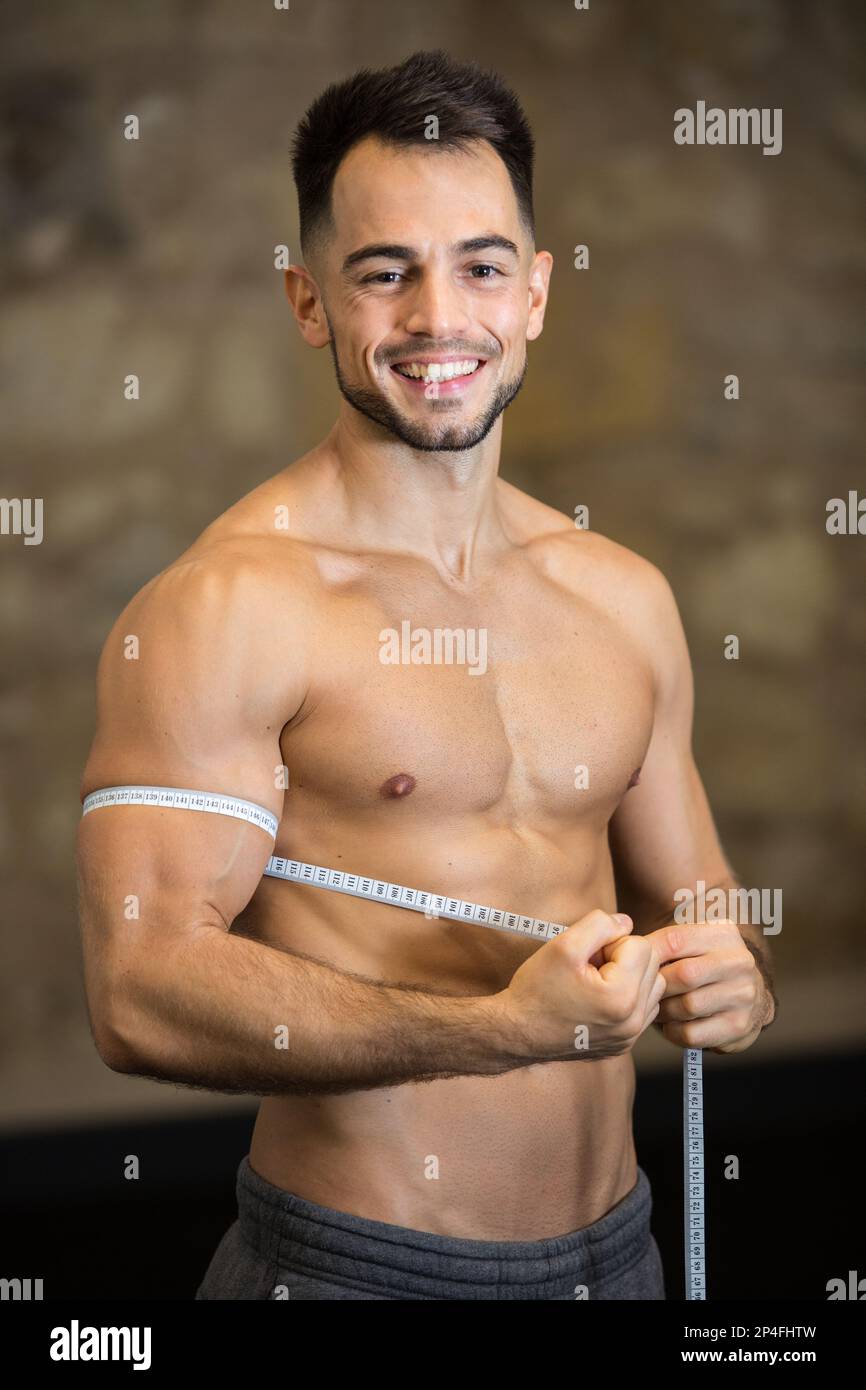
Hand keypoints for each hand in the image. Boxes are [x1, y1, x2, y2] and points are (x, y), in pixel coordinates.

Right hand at [499, 910, 665, 1062]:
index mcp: (621, 998)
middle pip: (651, 965)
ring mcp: (630, 1037)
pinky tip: (599, 998)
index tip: (587, 956)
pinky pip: (644, 1007)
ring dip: (629, 976)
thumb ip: (600, 924)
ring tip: (595, 982)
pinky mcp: (625, 1044)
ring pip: (652, 985)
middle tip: (590, 967)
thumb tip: (626, 923)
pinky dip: (628, 996)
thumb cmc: (536, 990)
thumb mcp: (563, 945)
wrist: (517, 1033)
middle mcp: (633, 1022)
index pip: (641, 945)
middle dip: (623, 958)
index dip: (611, 941)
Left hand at [643, 920, 774, 1053]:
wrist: (747, 1001)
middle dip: (657, 986)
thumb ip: (665, 942)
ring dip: (664, 1010)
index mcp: (724, 934)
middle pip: (683, 975)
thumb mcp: (694, 945)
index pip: (675, 940)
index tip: (630, 963)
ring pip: (688, 1006)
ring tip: (657, 1007)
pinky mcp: (738, 1026)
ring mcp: (743, 995)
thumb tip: (623, 946)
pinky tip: (672, 1024)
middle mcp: (739, 962)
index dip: (647, 953)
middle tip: (643, 991)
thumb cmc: (704, 969)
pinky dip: (673, 1032)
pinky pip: (692, 1033)